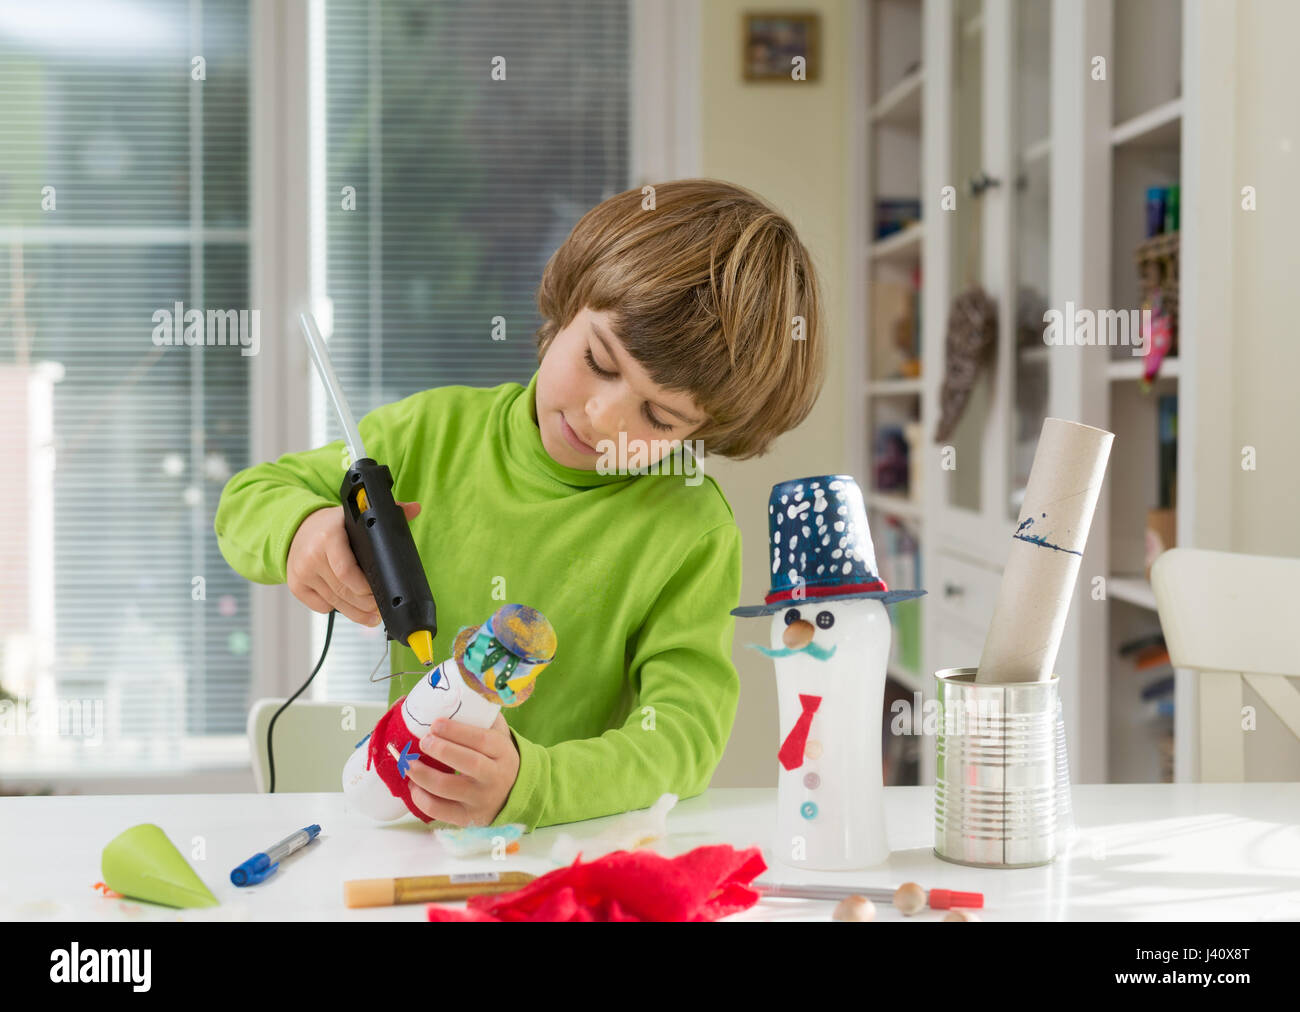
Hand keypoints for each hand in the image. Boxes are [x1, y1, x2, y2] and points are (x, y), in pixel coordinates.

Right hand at [286, 500, 420, 625]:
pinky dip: (336, 609)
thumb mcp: (356, 515)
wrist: (299, 527)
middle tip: (381, 610)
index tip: (381, 593)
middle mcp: (311, 555)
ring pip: (334, 603)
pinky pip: (321, 607)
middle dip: (366, 605)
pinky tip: (347, 605)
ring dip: (356, 613)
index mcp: (328, 536)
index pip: (346, 571)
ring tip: (372, 616)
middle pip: (343, 591)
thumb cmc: (333, 525)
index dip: (366, 588)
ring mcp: (301, 572)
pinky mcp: (296, 586)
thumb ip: (389, 511)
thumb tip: (415, 508)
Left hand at [407, 713, 519, 826]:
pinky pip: (440, 811)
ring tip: (408, 763)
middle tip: (423, 741)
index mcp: (503, 752)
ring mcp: (481, 800)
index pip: (482, 739)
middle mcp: (495, 777)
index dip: (456, 731)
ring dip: (423, 774)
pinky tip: (413, 785)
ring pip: (448, 788)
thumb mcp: (498, 735)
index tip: (435, 723)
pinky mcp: (467, 818)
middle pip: (468, 762)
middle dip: (440, 749)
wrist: (514, 793)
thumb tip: (449, 695)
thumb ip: (481, 718)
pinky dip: (421, 798)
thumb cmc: (497, 758)